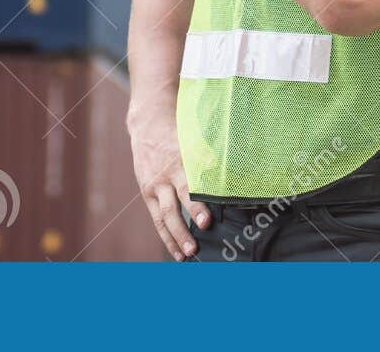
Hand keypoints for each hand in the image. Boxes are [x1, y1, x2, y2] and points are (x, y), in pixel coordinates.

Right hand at [127, 107, 208, 260]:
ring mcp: (154, 186)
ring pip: (162, 217)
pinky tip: (175, 250)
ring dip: (174, 238)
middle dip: (183, 229)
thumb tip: (233, 175)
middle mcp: (165, 177)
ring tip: (186, 256)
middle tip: (195, 247)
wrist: (148, 124)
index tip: (207, 221)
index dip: (197, 206)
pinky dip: (166, 236)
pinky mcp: (146, 193)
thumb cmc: (180, 133)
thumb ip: (211, 158)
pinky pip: (156, 218)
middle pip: (172, 208)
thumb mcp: (195, 140)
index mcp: (180, 162)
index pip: (188, 188)